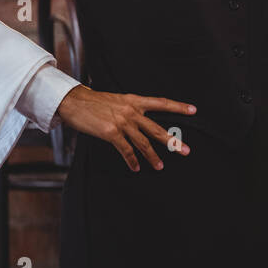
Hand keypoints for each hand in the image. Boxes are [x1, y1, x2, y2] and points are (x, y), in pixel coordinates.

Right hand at [56, 86, 196, 170]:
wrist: (74, 101)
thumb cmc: (94, 102)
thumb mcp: (117, 100)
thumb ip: (131, 109)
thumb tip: (141, 120)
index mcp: (134, 100)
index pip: (161, 102)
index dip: (178, 106)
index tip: (193, 110)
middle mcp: (131, 111)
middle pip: (157, 129)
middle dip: (173, 142)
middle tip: (185, 150)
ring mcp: (122, 122)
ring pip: (143, 143)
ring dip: (152, 157)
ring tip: (160, 166)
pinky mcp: (111, 133)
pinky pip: (126, 150)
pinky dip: (132, 161)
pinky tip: (136, 167)